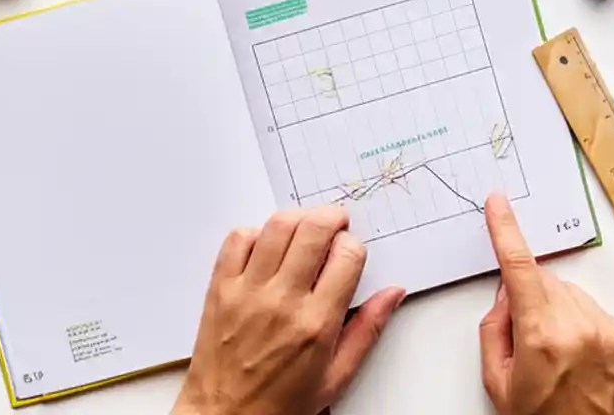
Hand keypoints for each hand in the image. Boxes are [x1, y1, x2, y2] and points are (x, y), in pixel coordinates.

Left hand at [173, 206, 405, 414]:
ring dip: (297, 218)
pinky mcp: (220, 289)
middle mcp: (282, 301)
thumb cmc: (280, 405)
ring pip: (276, 226)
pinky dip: (255, 232)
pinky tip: (266, 246)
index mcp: (317, 324)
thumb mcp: (336, 376)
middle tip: (336, 222)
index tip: (351, 252)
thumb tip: (393, 293)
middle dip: (331, 218)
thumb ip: (368, 329)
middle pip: (313, 230)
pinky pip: (237, 240)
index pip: (347, 256)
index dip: (354, 245)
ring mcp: (248, 291)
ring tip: (305, 228)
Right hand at [479, 195, 613, 414]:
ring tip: (557, 356)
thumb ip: (494, 328)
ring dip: (557, 311)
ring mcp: (609, 332)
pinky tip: (579, 358)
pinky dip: (582, 325)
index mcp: (541, 337)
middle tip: (526, 337)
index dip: (506, 231)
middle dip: (530, 297)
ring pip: (570, 295)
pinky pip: (595, 312)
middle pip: (544, 281)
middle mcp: (579, 328)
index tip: (498, 204)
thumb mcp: (498, 382)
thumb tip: (506, 296)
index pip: (519, 269)